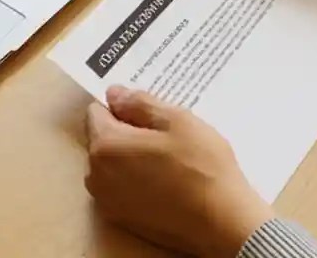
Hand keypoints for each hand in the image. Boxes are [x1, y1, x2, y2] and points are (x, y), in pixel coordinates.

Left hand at [85, 86, 273, 257]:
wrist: (221, 223)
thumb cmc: (202, 167)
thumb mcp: (177, 120)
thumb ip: (139, 103)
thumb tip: (114, 93)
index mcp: (105, 145)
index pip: (97, 111)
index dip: (122, 107)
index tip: (148, 113)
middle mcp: (95, 174)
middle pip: (102, 138)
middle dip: (126, 132)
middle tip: (164, 136)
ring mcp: (106, 200)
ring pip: (111, 164)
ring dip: (129, 157)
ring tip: (167, 160)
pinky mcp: (120, 219)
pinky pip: (119, 187)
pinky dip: (134, 180)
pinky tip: (164, 182)